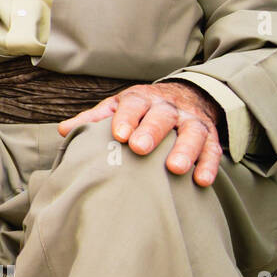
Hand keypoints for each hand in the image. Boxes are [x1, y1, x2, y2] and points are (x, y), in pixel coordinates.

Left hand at [58, 81, 224, 185]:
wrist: (185, 96)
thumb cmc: (141, 109)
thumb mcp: (118, 107)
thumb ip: (94, 119)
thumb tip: (64, 130)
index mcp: (142, 99)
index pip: (133, 105)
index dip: (126, 118)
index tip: (119, 135)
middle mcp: (168, 107)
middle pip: (162, 116)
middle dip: (151, 131)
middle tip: (139, 148)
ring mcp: (191, 121)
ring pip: (192, 132)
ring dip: (185, 149)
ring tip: (175, 168)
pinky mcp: (210, 136)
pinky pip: (212, 149)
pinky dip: (209, 164)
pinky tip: (202, 180)